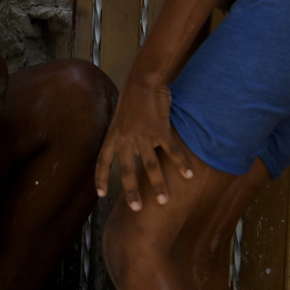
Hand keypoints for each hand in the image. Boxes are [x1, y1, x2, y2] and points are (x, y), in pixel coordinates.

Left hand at [95, 80, 193, 210]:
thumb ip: (122, 134)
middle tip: (135, 208)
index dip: (100, 178)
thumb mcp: (121, 118)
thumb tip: (128, 147)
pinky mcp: (160, 130)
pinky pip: (172, 151)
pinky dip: (181, 163)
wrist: (143, 81)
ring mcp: (143, 136)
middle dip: (131, 192)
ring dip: (158, 185)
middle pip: (126, 171)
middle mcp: (126, 139)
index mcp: (113, 136)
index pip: (102, 161)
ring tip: (164, 201)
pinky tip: (189, 174)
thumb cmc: (134, 98)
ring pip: (150, 166)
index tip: (101, 194)